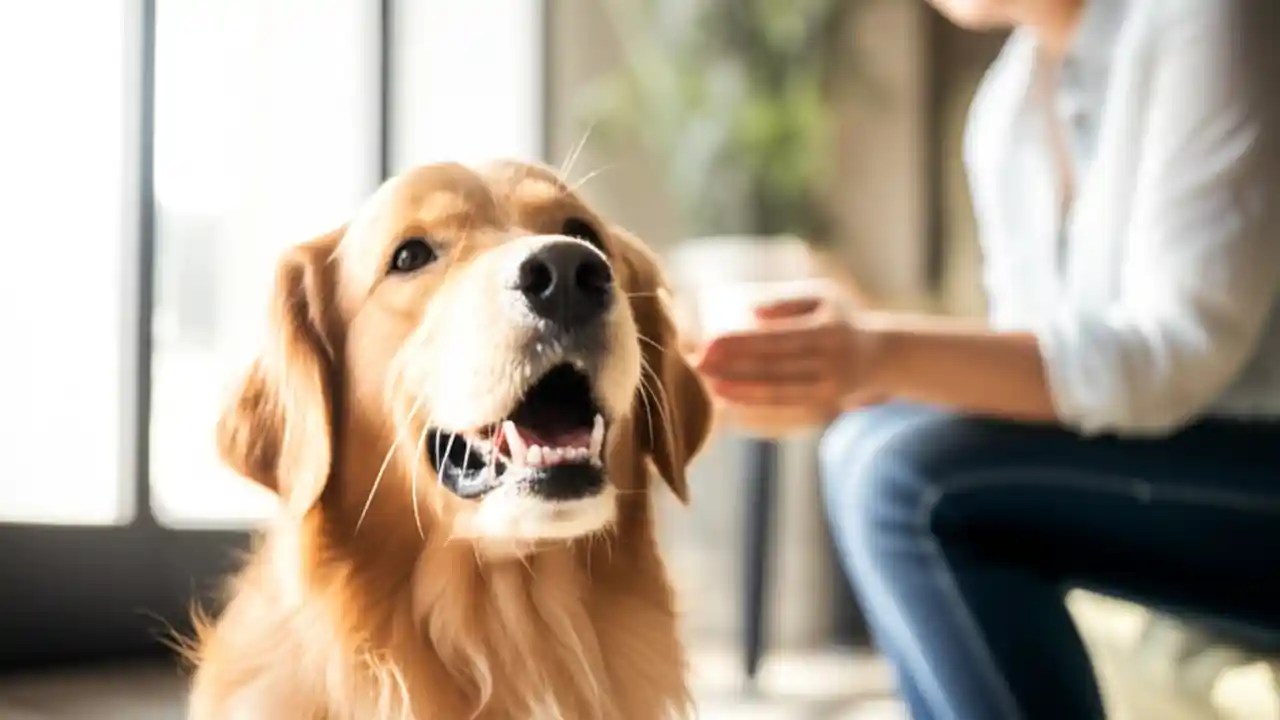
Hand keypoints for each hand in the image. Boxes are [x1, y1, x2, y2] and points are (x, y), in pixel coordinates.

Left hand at [693, 296, 884, 434]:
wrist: (882, 356)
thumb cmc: (840, 319)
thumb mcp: (822, 297)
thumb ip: (786, 301)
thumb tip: (750, 312)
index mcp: (827, 330)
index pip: (776, 339)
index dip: (742, 343)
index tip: (710, 343)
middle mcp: (830, 361)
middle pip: (771, 366)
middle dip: (731, 366)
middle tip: (696, 363)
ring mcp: (828, 386)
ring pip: (775, 390)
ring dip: (737, 388)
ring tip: (706, 382)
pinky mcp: (823, 404)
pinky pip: (782, 403)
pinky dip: (753, 401)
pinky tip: (727, 396)